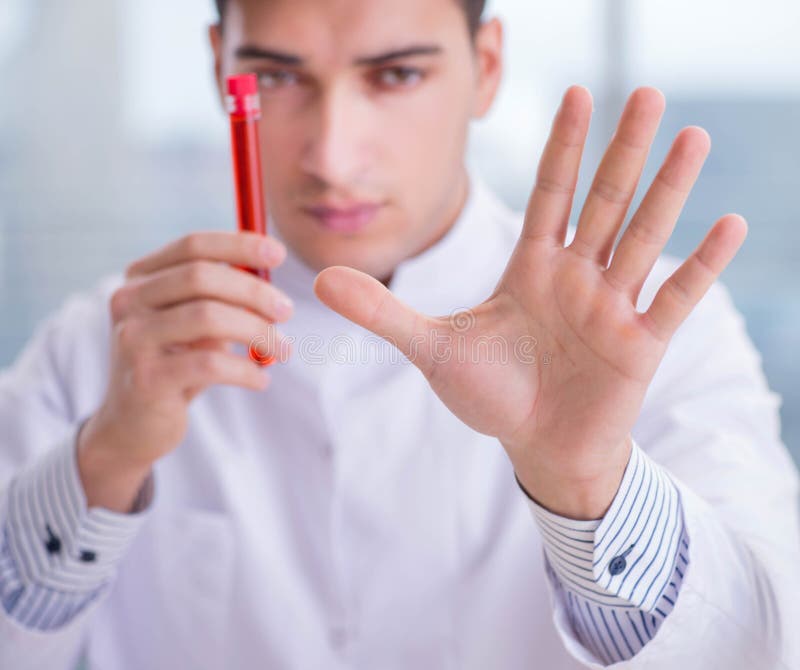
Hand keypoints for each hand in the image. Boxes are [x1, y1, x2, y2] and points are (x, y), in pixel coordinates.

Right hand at [78, 231, 293, 511]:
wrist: (134, 425)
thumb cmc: (177, 364)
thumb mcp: (198, 323)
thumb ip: (224, 294)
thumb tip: (269, 267)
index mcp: (140, 279)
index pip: (193, 246)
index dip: (239, 245)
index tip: (279, 253)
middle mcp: (128, 302)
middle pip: (202, 276)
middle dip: (254, 291)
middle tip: (287, 311)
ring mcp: (132, 339)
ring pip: (208, 317)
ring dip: (257, 332)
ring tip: (282, 349)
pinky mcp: (145, 379)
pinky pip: (210, 364)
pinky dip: (245, 370)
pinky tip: (260, 380)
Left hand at [313, 86, 746, 518]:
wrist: (536, 446)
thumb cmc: (491, 395)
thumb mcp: (431, 349)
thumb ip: (382, 313)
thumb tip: (320, 279)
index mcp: (532, 268)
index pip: (549, 195)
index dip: (560, 147)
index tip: (574, 93)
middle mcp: (576, 276)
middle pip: (603, 201)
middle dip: (622, 150)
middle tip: (646, 93)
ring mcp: (612, 305)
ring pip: (643, 236)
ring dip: (667, 188)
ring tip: (692, 136)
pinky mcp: (640, 342)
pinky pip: (676, 296)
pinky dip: (701, 264)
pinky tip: (728, 223)